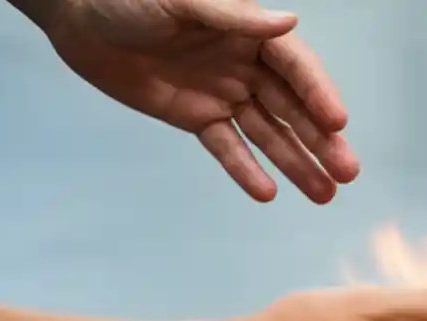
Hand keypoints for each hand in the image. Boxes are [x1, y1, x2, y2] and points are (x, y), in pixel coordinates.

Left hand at [30, 0, 358, 202]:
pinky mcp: (197, 117)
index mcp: (249, 31)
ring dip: (297, 162)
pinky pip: (227, 147)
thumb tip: (289, 22)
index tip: (339, 123)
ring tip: (325, 195)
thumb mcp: (182, 2)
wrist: (79, 20)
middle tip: (348, 172)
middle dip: (321, 141)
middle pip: (292, 108)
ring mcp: (224, 93)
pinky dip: (246, 169)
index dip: (318, 94)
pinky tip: (268, 193)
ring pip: (269, 133)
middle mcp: (246, 64)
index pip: (295, 67)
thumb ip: (235, 17)